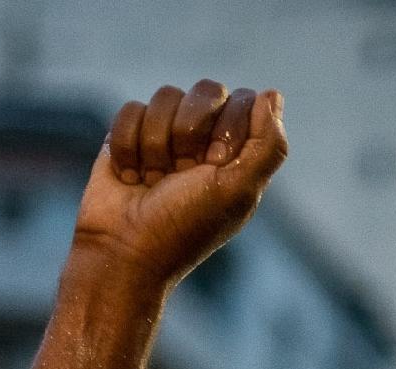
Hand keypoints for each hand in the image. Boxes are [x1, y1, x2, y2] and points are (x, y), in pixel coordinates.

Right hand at [73, 81, 287, 287]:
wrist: (123, 250)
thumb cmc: (183, 227)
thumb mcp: (237, 191)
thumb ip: (268, 146)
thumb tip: (272, 94)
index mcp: (238, 155)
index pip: (242, 101)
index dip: (227, 128)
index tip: (215, 165)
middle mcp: (206, 142)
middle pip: (206, 91)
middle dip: (189, 132)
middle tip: (183, 173)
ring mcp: (167, 136)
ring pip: (166, 96)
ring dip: (156, 145)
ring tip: (153, 180)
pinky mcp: (130, 135)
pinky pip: (132, 110)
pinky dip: (128, 146)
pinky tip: (130, 177)